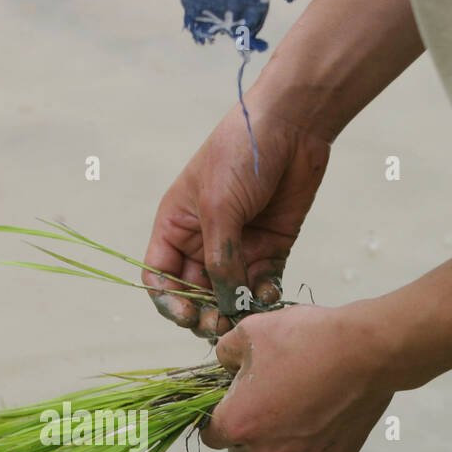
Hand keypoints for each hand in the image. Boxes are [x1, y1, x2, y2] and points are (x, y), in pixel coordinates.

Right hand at [142, 97, 330, 338]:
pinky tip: (269, 295)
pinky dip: (264, 296)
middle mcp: (202, 242)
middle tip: (219, 326)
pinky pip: (261, 285)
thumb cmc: (240, 154)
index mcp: (176, 227)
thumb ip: (219, 259)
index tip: (188, 314)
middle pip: (194, 293)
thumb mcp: (218, 207)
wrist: (291, 126)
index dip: (169, 301)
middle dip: (204, 313)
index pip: (160, 277)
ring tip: (245, 318)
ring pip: (229, 296)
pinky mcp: (269, 249)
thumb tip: (226, 303)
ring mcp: (237, 248)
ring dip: (235, 311)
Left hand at [201, 304, 395, 451]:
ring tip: (282, 433)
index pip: (211, 437)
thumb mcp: (250, 332)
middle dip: (245, 439)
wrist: (365, 350)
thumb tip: (227, 364)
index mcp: (240, 424)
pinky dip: (311, 448)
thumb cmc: (305, 340)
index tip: (230, 407)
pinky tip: (318, 422)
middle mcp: (268, 450)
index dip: (217, 420)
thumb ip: (227, 353)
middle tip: (259, 412)